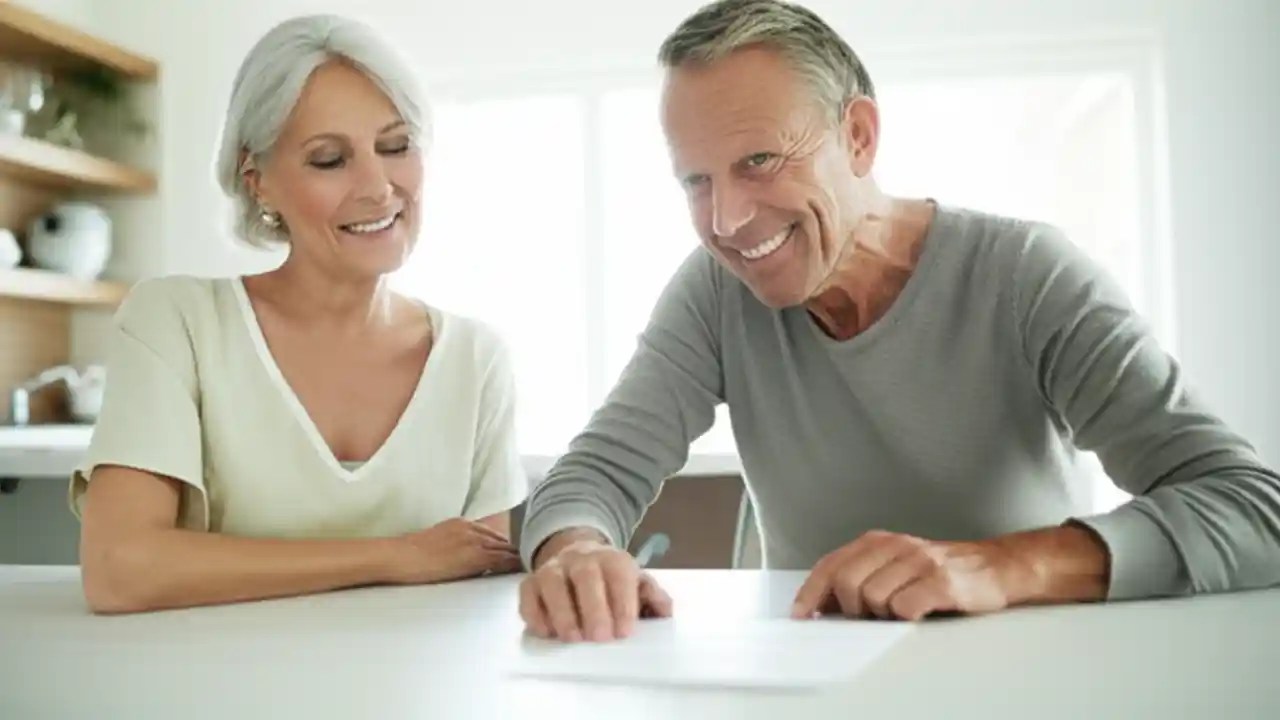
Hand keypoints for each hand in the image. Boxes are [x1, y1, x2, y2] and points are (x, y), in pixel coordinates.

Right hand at [387, 518, 520, 584]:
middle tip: (533, 561)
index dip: (505, 547)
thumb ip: (455, 547)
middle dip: (515, 551)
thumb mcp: (437, 544)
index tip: (516, 556)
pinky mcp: (473, 554)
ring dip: (517, 558)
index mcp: (461, 524)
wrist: (399, 556)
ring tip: (533, 567)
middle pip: (502, 539)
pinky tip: (521, 571)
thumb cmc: (410, 557)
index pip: (491, 535)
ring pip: (504, 548)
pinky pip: (500, 558)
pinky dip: (512, 564)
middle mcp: (470, 528)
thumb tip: (466, 560)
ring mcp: (473, 540)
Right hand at [519, 533, 672, 641]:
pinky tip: (547, 632)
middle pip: (586, 576)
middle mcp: (582, 559)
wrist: (579, 554)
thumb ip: (652, 597)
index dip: (623, 603)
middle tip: (600, 637)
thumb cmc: (612, 579)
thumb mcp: (637, 583)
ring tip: (573, 639)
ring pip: (553, 582)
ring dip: (563, 612)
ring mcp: (554, 569)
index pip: (619, 576)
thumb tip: (665, 611)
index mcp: (613, 559)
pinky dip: (534, 613)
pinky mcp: (531, 582)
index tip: (625, 632)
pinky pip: (528, 594)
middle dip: (594, 608)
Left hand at [791, 530, 1042, 620]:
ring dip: (884, 614)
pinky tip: (920, 610)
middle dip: (853, 608)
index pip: (831, 564)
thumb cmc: (938, 570)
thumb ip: (861, 575)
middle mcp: (896, 546)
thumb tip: (822, 604)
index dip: (811, 592)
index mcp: (878, 542)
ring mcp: (919, 562)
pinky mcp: (942, 582)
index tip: (801, 614)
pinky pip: (905, 607)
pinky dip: (906, 616)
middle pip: (848, 583)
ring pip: (874, 597)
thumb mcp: (894, 564)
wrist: (996, 566)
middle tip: (871, 615)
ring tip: (903, 608)